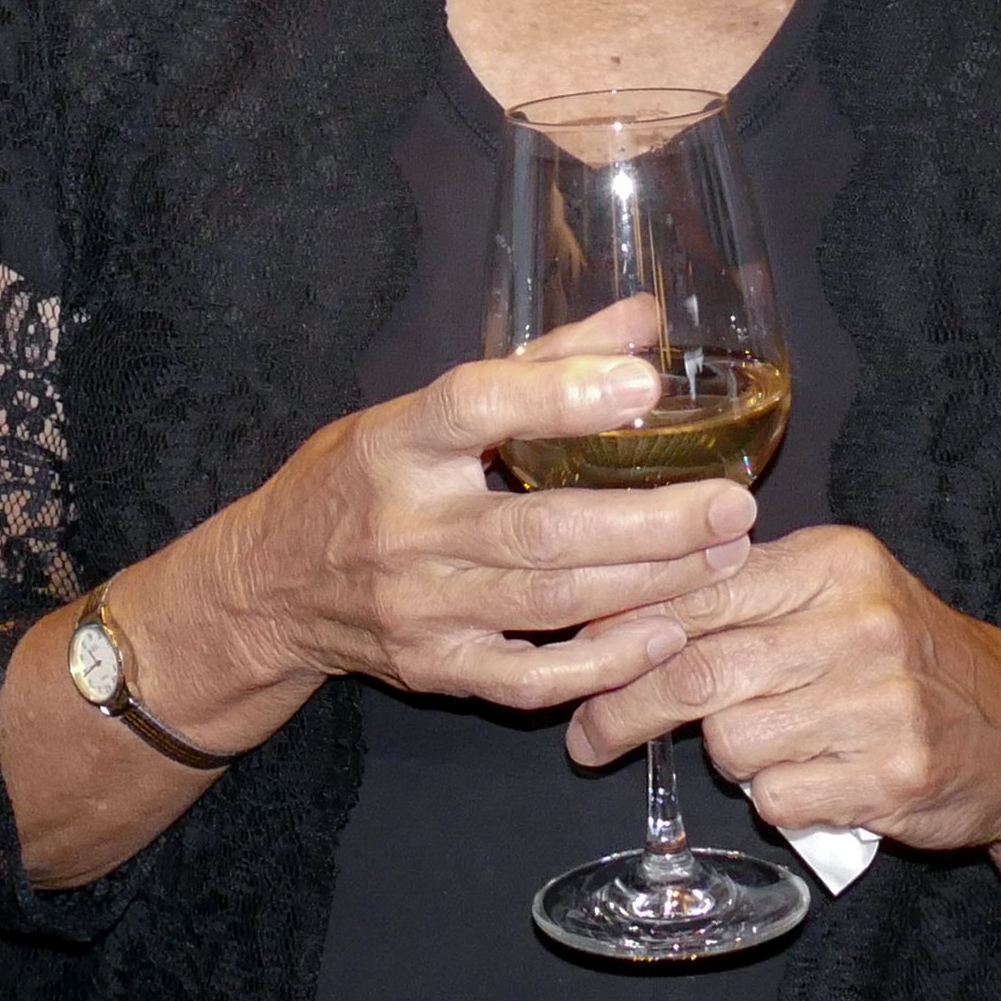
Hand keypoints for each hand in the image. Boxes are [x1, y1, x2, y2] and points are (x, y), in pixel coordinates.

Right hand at [183, 298, 758, 734]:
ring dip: (649, 584)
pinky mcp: (435, 670)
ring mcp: (418, 609)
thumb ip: (540, 364)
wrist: (268, 587)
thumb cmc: (359, 480)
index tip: (643, 385)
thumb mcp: (422, 407)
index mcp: (396, 442)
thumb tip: (645, 322)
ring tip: (725, 556)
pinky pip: (530, 679)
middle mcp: (403, 528)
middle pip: (536, 528)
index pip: (475, 404)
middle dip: (649, 523)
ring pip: (548, 604)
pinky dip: (602, 663)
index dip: (560, 395)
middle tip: (732, 505)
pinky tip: (665, 633)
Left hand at [566, 524, 1000, 857]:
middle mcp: (859, 624)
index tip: (577, 658)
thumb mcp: (834, 597)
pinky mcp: (893, 775)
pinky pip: (778, 797)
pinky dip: (777, 797)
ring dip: (730, 757)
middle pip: (698, 670)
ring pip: (732, 743)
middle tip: (589, 738)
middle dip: (626, 710)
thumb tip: (611, 618)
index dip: (623, 629)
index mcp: (834, 563)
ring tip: (773, 745)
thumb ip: (741, 597)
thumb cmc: (900, 660)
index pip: (699, 588)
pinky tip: (816, 777)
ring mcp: (881, 703)